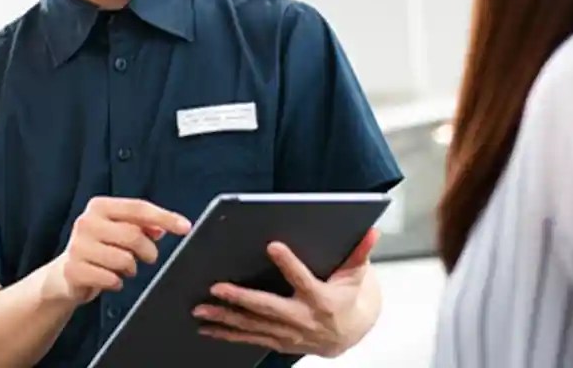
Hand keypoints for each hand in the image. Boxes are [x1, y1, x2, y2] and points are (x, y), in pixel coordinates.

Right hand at [44, 197, 190, 304]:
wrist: (65, 275)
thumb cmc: (99, 249)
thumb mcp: (118, 231)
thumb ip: (140, 226)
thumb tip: (161, 228)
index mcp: (99, 206)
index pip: (138, 208)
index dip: (164, 217)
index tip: (186, 227)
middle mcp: (86, 222)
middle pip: (134, 235)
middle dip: (148, 251)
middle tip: (148, 258)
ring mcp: (78, 246)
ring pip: (124, 259)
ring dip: (131, 269)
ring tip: (124, 269)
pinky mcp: (74, 269)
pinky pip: (111, 279)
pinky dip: (117, 283)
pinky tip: (110, 280)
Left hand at [193, 228, 381, 357]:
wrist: (350, 334)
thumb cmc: (349, 297)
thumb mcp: (357, 275)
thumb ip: (360, 253)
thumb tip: (372, 231)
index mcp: (322, 299)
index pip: (304, 279)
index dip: (290, 263)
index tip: (273, 245)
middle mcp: (303, 319)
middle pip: (268, 307)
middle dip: (240, 298)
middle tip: (217, 287)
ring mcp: (288, 333)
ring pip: (253, 326)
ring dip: (225, 318)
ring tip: (201, 310)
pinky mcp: (278, 341)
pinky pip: (249, 339)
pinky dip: (227, 335)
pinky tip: (207, 329)